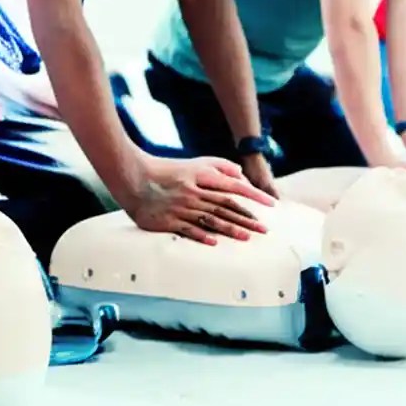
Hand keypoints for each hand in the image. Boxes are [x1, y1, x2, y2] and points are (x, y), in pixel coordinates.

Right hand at [127, 156, 275, 243]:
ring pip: (211, 219)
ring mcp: (182, 207)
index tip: (270, 205)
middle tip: (264, 230)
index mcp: (202, 177)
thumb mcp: (196, 163)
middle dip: (247, 219)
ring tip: (247, 237)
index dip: (253, 196)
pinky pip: (188, 229)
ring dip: (231, 229)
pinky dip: (202, 235)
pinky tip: (216, 242)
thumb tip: (242, 175)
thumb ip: (221, 166)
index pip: (234, 187)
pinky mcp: (169, 220)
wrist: (134, 178)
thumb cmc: (168, 170)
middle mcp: (194, 192)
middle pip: (226, 207)